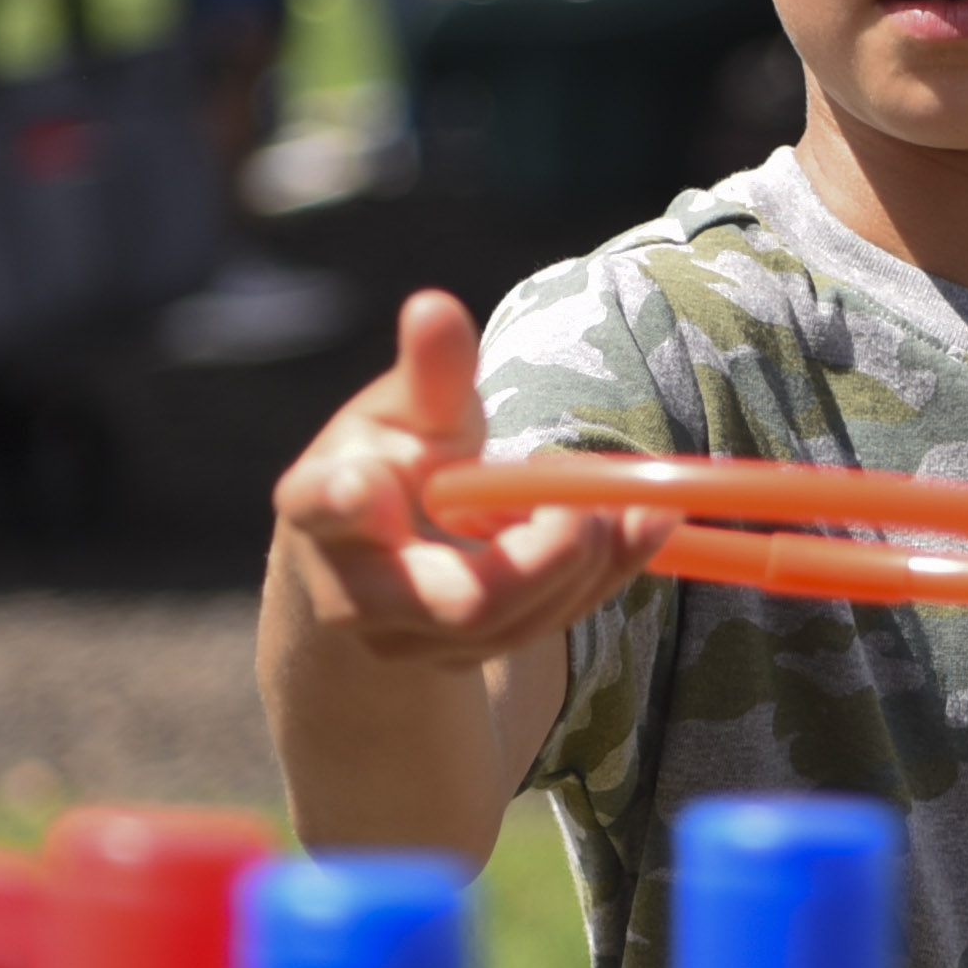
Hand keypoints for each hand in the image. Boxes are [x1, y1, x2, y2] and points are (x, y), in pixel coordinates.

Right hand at [267, 291, 675, 671]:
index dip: (342, 502)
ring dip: (587, 560)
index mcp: (321, 512)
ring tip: (627, 499)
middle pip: (459, 603)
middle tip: (587, 505)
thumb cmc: (387, 463)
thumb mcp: (402, 413)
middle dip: (539, 560)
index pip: (323, 509)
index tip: (367, 485)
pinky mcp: (467, 661)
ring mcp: (413, 642)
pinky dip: (605, 574)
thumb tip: (434, 306)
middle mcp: (357, 594)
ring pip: (516, 621)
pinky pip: (547, 626)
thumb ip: (428, 375)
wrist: (368, 566)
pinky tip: (646, 524)